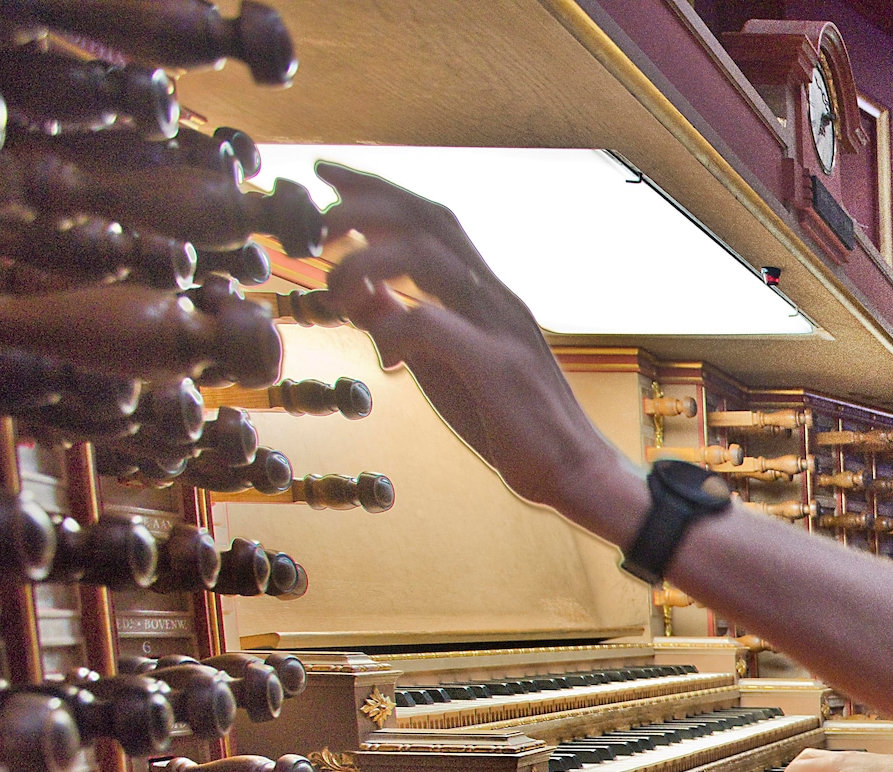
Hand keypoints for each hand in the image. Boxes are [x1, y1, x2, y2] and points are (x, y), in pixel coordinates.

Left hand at [314, 163, 636, 530]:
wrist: (579, 473)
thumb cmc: (514, 425)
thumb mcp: (446, 368)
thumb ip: (409, 326)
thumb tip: (363, 296)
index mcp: (485, 295)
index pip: (431, 219)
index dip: (375, 190)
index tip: (326, 176)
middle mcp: (495, 297)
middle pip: (427, 219)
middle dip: (361, 204)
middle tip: (313, 223)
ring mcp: (500, 327)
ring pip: (425, 255)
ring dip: (366, 260)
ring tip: (335, 288)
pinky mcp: (498, 366)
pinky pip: (432, 324)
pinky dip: (393, 331)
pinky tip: (382, 360)